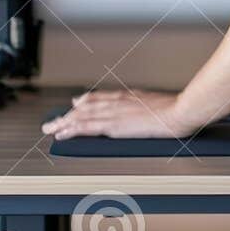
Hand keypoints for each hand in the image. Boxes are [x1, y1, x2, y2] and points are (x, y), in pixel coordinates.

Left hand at [42, 90, 184, 141]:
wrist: (179, 111)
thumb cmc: (174, 108)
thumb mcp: (155, 102)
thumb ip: (141, 105)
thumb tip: (137, 108)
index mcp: (127, 96)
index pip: (98, 98)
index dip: (83, 102)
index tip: (74, 105)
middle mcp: (116, 102)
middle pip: (85, 107)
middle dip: (67, 115)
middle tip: (53, 122)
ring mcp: (113, 113)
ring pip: (81, 116)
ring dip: (63, 122)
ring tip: (50, 128)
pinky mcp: (114, 125)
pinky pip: (86, 127)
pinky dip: (72, 130)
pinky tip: (62, 133)